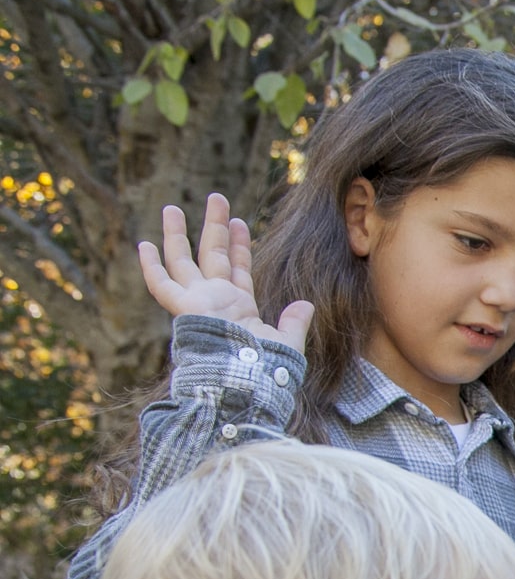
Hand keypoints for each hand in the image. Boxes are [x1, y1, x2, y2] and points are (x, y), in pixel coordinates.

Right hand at [138, 193, 312, 352]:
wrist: (247, 380)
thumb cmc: (266, 369)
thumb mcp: (287, 343)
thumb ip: (295, 323)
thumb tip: (306, 305)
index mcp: (240, 309)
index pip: (237, 269)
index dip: (239, 246)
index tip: (241, 222)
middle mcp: (217, 301)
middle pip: (213, 255)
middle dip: (214, 226)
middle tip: (216, 197)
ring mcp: (199, 303)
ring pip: (185, 260)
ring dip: (180, 233)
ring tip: (173, 207)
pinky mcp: (185, 307)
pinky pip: (161, 285)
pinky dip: (151, 267)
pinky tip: (143, 244)